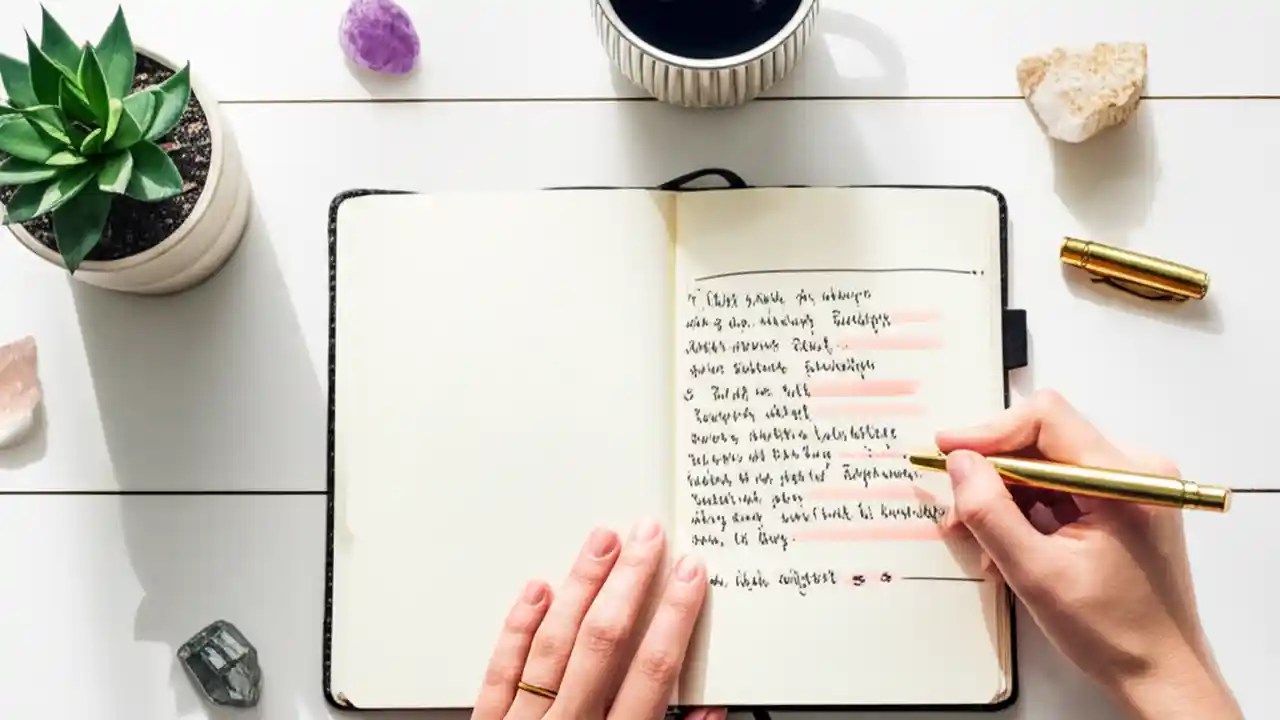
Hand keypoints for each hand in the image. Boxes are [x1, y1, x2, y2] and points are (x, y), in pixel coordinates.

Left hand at [471, 519, 725, 719]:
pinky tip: (536, 590)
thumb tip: (713, 714)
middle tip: (648, 536)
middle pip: (602, 645)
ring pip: (552, 646)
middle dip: (630, 583)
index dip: (674, 617)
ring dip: (580, 587)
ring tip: (601, 542)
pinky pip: (500, 673)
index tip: (691, 575)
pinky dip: (518, 629)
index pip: (652, 673)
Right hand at [937, 390, 1240, 719]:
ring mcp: (1130, 487)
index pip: (1046, 419)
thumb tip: (960, 462)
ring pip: (1046, 467)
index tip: (948, 451)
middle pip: (1042, 443)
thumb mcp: (1035, 573)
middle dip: (994, 477)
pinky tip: (1013, 549)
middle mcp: (1135, 470)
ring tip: (985, 545)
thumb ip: (991, 513)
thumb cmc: (1113, 632)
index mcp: (1125, 478)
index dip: (989, 431)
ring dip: (1007, 501)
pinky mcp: (1123, 505)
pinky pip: (1060, 490)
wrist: (1161, 674)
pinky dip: (1029, 514)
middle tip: (959, 514)